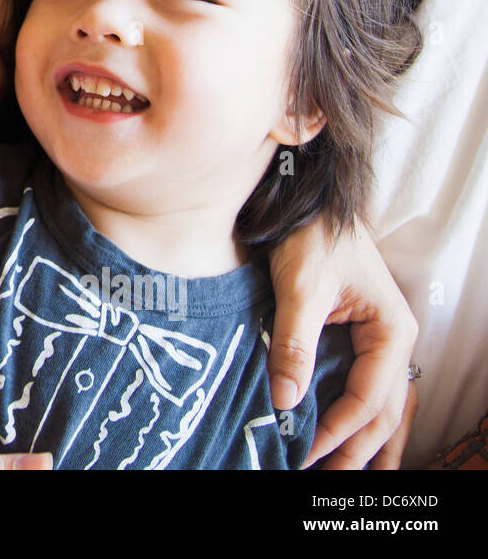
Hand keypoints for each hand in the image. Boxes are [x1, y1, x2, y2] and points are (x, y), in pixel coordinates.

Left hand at [267, 215, 417, 468]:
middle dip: (357, 450)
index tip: (306, 452)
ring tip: (344, 475)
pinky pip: (366, 389)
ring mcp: (379, 341)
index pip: (367, 399)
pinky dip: (359, 417)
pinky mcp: (357, 337)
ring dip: (365, 442)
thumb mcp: (301, 288)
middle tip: (326, 479)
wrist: (308, 200)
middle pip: (383, 412)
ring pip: (382, 406)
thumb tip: (287, 401)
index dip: (338, 431)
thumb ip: (295, 344)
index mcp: (391, 332)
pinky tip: (347, 440)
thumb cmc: (310, 236)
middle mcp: (393, 341)